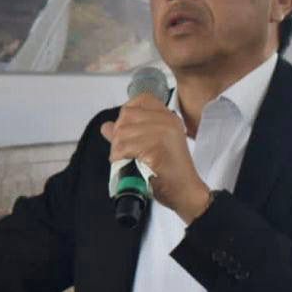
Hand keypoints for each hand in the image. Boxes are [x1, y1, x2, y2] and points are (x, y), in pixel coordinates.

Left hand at [100, 94, 211, 223]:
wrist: (185, 192)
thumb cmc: (169, 172)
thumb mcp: (151, 145)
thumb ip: (128, 133)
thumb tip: (106, 126)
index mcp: (168, 118)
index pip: (141, 99)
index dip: (128, 113)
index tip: (128, 130)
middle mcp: (166, 122)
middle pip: (126, 116)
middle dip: (119, 136)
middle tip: (127, 153)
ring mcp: (162, 134)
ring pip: (121, 134)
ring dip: (118, 151)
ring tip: (129, 161)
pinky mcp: (155, 148)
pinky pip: (124, 149)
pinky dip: (121, 160)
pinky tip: (130, 166)